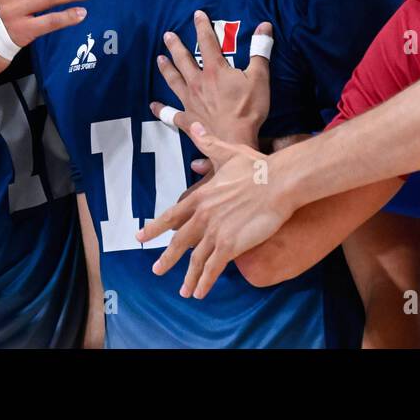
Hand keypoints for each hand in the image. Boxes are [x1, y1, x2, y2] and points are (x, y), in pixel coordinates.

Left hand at [136, 122, 295, 298]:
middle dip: (167, 259)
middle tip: (156, 270)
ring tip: (183, 292)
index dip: (155, 228)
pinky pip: (213, 268)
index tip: (140, 236)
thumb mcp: (228, 152)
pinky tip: (200, 292)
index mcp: (200, 197)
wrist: (278, 182)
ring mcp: (215, 232)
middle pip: (179, 243)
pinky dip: (205, 281)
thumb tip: (195, 126)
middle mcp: (202, 216)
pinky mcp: (230, 245)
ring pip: (196, 260)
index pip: (171, 216)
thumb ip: (207, 143)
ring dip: (188, 278)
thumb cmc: (257, 167)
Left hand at [150, 12, 272, 151]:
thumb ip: (260, 51)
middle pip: (183, 59)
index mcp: (214, 70)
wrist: (234, 140)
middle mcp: (197, 82)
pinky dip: (161, 109)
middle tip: (168, 35)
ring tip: (159, 58)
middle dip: (176, 45)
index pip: (207, 42)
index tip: (197, 14)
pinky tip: (153, 105)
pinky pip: (171, 113)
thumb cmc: (248, 109)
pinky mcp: (187, 119)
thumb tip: (264, 26)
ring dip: (166, 69)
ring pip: (174, 80)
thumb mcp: (259, 77)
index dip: (202, 26)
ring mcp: (190, 101)